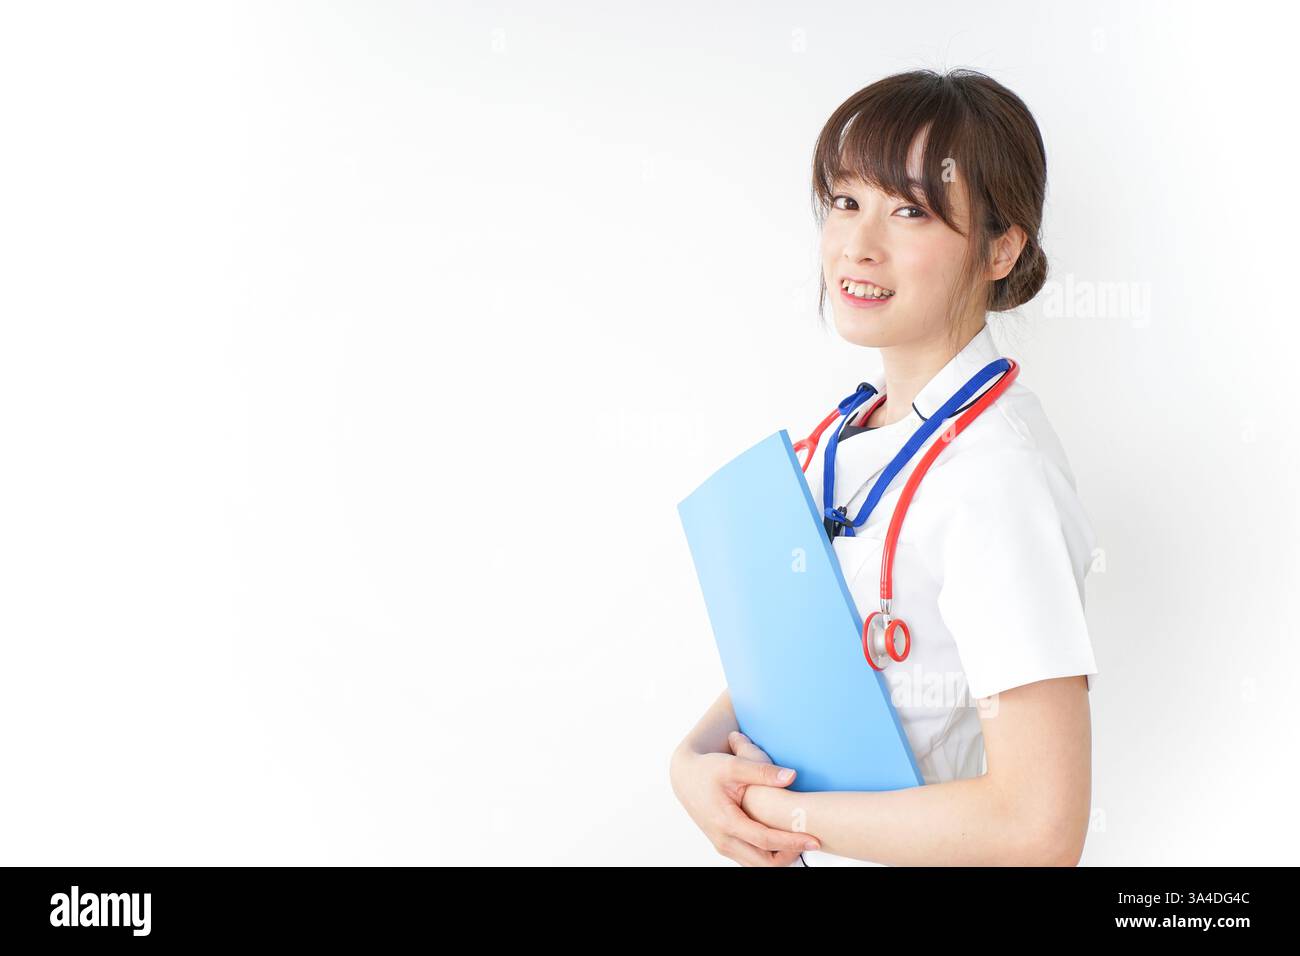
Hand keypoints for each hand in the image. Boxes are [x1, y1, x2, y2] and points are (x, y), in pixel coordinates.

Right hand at [670, 733, 819, 866]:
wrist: (684, 777)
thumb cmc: (708, 770)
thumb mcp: (734, 765)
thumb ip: (762, 771)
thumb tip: (792, 776)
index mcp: (726, 821)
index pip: (765, 840)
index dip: (791, 841)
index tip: (813, 839)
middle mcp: (723, 840)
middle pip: (763, 863)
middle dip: (789, 856)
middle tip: (810, 842)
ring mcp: (722, 845)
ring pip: (756, 865)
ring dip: (779, 858)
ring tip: (799, 842)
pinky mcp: (724, 845)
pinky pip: (750, 859)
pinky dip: (767, 855)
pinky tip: (782, 841)